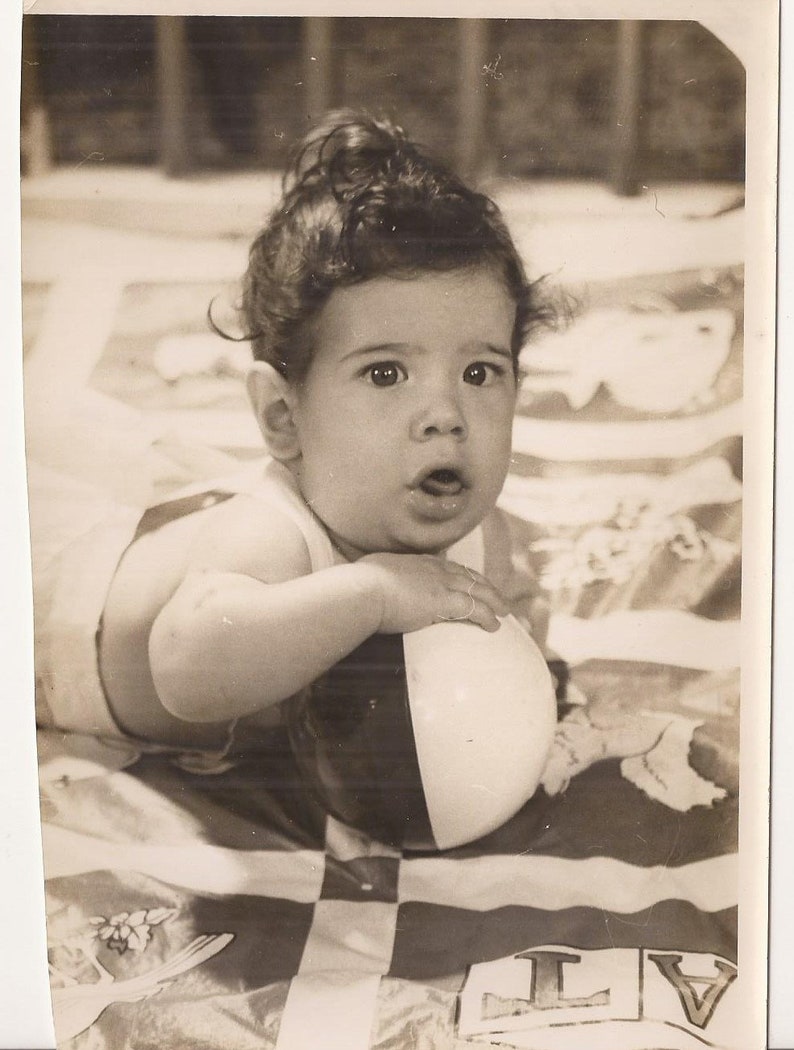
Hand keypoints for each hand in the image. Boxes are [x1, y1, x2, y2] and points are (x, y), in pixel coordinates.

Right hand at [358, 553, 508, 633]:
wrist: (362, 589)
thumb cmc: (358, 583)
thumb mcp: (371, 571)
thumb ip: (378, 574)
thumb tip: (367, 579)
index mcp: (417, 562)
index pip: (448, 566)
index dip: (463, 575)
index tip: (470, 581)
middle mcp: (434, 569)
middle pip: (468, 575)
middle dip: (485, 586)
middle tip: (497, 596)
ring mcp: (441, 584)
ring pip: (478, 590)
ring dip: (494, 601)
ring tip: (504, 611)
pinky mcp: (444, 602)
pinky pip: (475, 609)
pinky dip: (487, 616)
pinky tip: (494, 625)